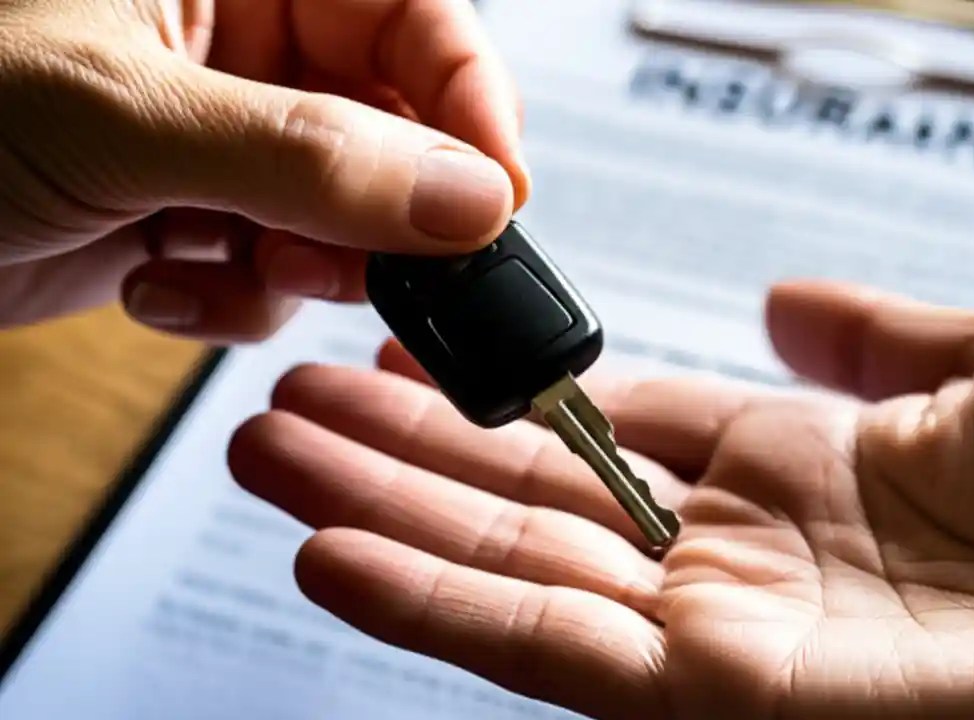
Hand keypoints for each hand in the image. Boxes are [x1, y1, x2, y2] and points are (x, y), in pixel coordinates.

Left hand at [0, 0, 524, 339]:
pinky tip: (158, 277)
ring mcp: (223, 134)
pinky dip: (233, 294)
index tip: (495, 194)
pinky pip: (280, 265)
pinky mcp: (196, 211)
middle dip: (380, 206)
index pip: (417, 15)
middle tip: (361, 259)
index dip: (470, 101)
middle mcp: (242, 42)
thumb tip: (468, 195)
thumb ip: (312, 156)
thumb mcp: (126, 115)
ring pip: (347, 211)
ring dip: (302, 260)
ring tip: (229, 261)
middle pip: (396, 124)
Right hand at [228, 280, 973, 717]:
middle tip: (279, 404)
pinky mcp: (722, 699)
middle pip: (526, 503)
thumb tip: (783, 299)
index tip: (414, 352)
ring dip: (379, 519)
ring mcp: (720, 632)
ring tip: (262, 460)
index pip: (605, 434)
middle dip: (399, 452)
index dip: (501, 398)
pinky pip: (550, 652)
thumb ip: (868, 333)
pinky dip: (435, 607)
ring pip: (507, 576)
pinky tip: (333, 555)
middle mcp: (739, 557)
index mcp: (797, 471)